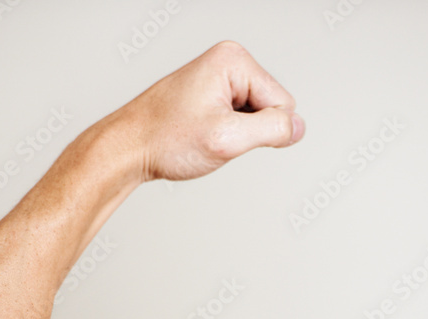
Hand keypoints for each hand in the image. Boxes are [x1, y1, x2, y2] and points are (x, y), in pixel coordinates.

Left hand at [117, 41, 305, 182]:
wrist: (128, 148)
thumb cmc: (165, 139)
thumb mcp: (227, 138)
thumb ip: (272, 130)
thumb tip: (299, 127)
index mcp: (234, 60)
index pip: (283, 104)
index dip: (261, 131)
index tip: (224, 133)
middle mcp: (228, 61)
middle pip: (273, 107)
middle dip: (248, 131)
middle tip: (212, 136)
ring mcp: (220, 77)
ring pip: (258, 117)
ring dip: (237, 135)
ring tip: (203, 135)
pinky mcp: (213, 94)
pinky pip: (241, 120)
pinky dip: (227, 134)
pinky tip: (201, 134)